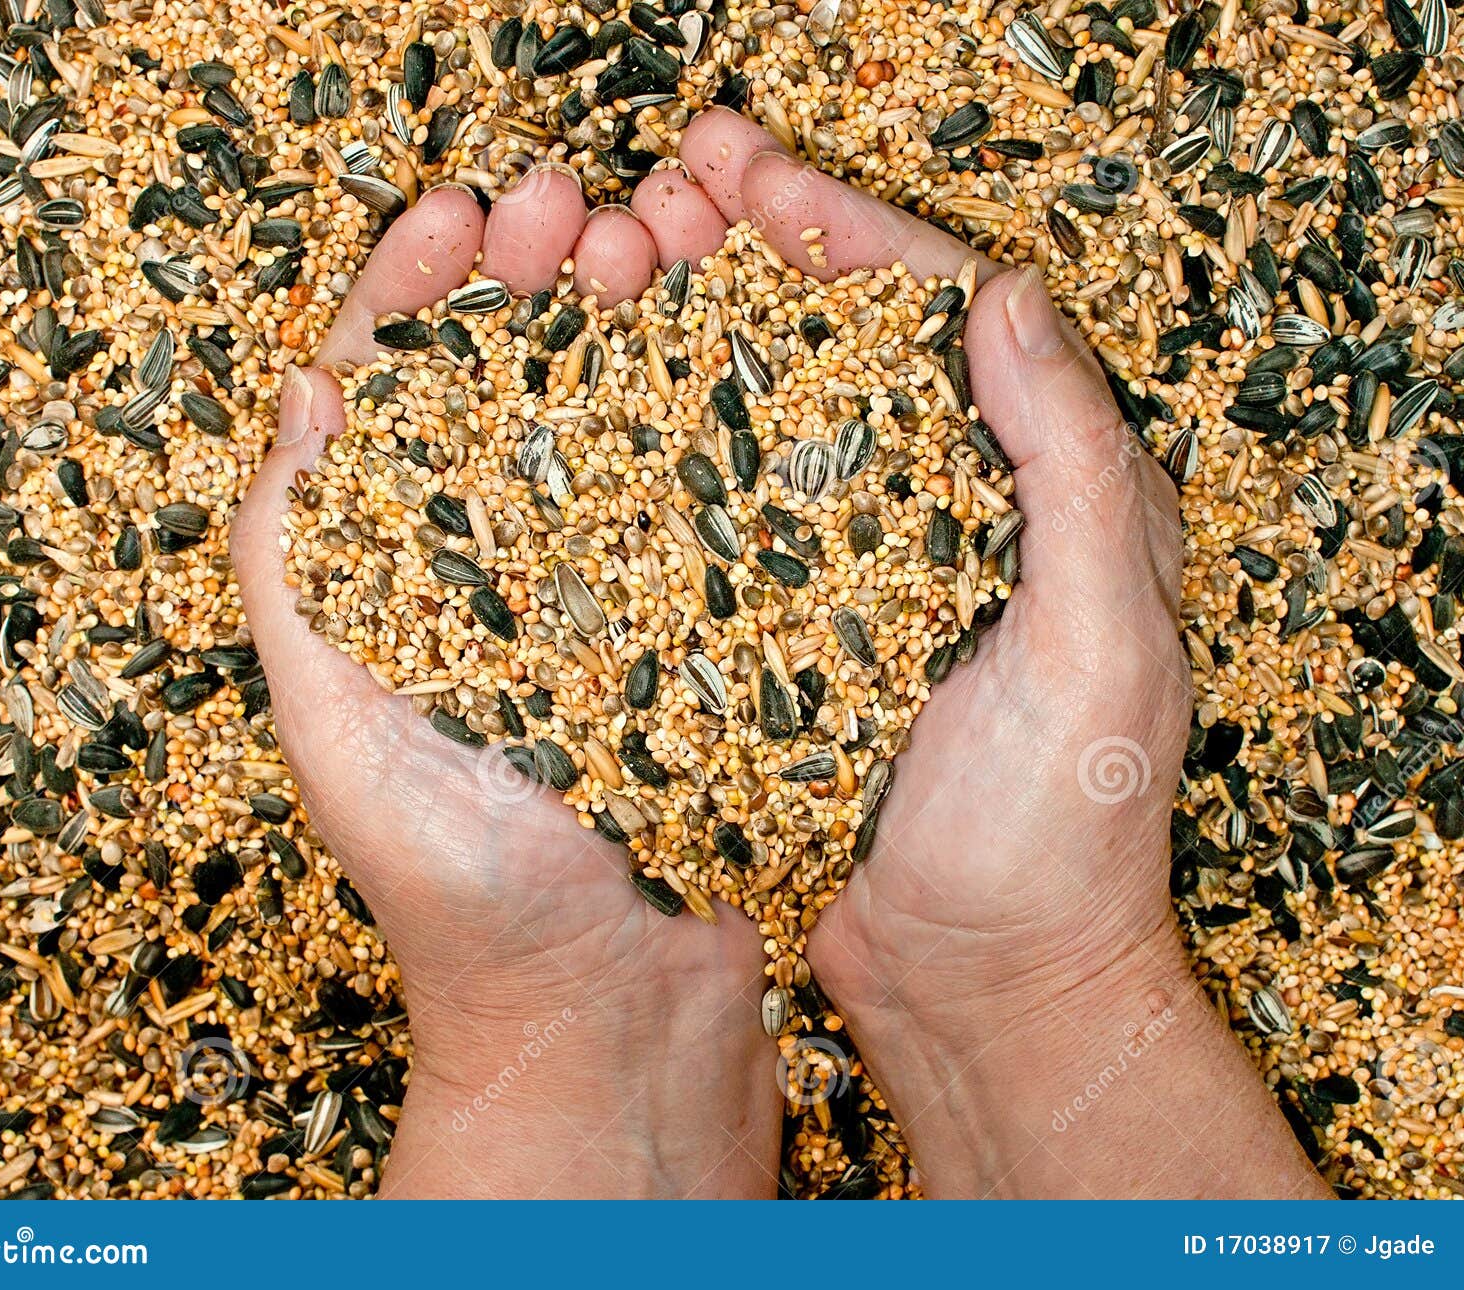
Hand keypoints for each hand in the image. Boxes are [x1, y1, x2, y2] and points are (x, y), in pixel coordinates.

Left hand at [230, 164, 775, 1197]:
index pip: (400, 397)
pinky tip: (738, 340)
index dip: (418, 291)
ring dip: (636, 313)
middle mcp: (516, 561)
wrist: (612, 1010)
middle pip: (520, 378)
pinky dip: (725, 402)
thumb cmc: (464, 890)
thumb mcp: (335, 727)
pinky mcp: (719, 616)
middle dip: (536, 274)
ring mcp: (625, 582)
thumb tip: (305, 394)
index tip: (456, 219)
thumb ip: (297, 569)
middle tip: (575, 209)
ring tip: (657, 243)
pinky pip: (719, 489)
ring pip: (624, 410)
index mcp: (407, 568)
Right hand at [683, 110, 1325, 1196]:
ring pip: (775, 416)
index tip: (758, 178)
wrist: (985, 986)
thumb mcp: (1099, 650)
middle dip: (757, 254)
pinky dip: (670, 453)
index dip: (853, 235)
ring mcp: (856, 575)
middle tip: (662, 187)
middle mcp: (946, 516)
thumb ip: (1073, 471)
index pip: (945, 320)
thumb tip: (1008, 294)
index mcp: (1041, 495)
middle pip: (845, 347)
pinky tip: (598, 408)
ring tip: (609, 266)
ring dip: (700, 331)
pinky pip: (728, 518)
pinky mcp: (786, 639)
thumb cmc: (1061, 836)